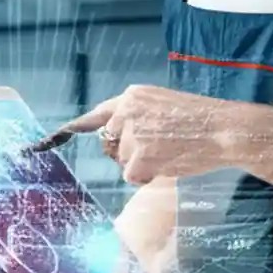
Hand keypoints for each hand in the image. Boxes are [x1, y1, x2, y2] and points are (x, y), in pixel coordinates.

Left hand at [53, 85, 254, 184]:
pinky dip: (148, 176)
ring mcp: (132, 134)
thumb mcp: (163, 105)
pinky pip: (132, 176)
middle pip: (110, 144)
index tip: (47, 140)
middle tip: (159, 148)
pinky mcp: (139, 156)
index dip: (75, 129)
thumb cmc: (199, 120)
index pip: (97, 115)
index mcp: (132, 96)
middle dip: (127, 152)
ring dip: (142, 164)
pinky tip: (169, 163)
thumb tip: (111, 137)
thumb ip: (136, 115)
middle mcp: (127, 112)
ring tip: (170, 152)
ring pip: (122, 161)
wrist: (224, 129)